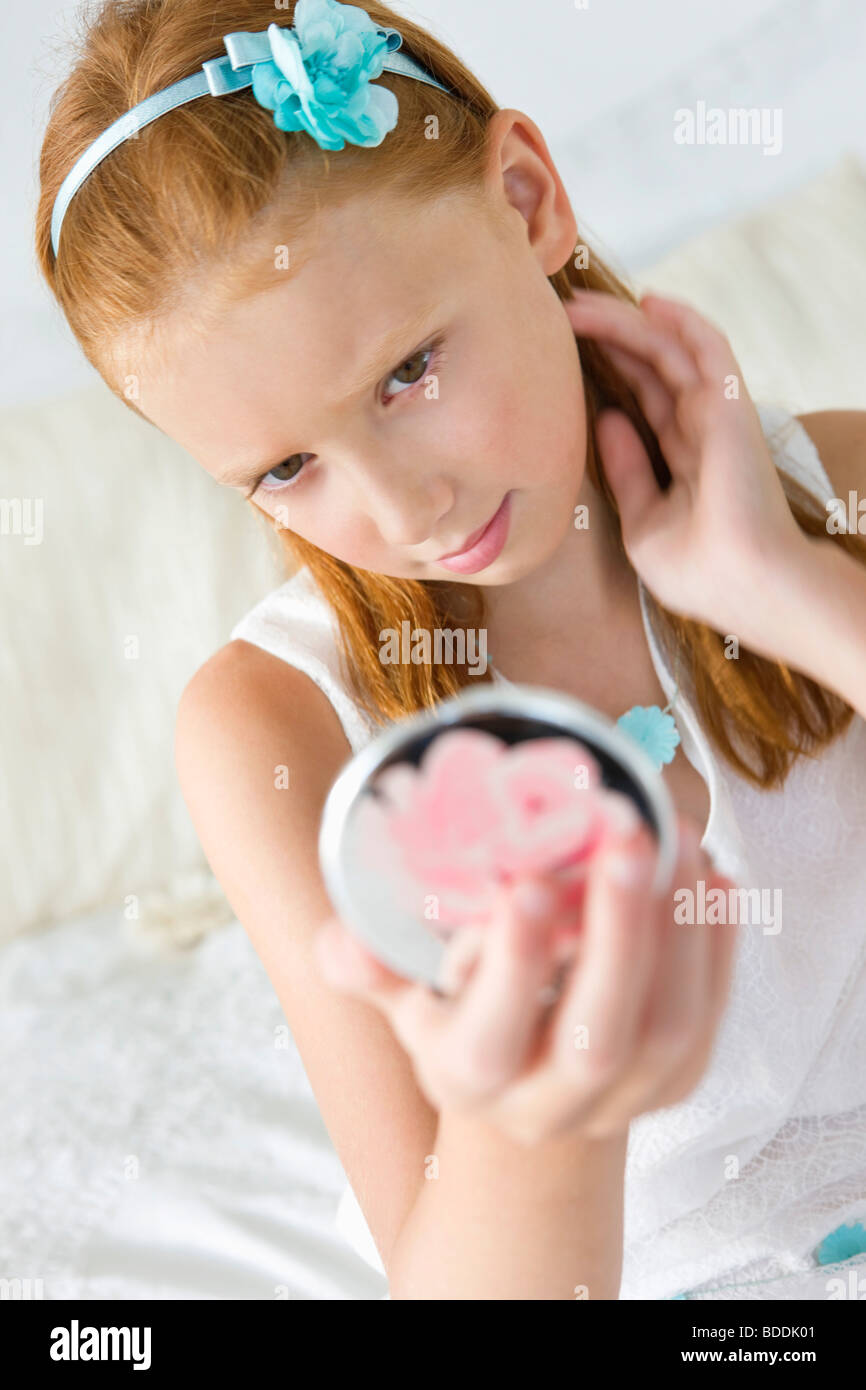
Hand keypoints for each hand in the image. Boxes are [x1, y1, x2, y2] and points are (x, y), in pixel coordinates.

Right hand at [313, 816, 738, 1145]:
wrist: (526, 1091)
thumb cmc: (458, 1018)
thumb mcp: (405, 995)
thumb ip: (372, 965)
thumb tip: (343, 938)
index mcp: (469, 1077)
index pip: (491, 1036)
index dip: (515, 962)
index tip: (533, 879)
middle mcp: (549, 1104)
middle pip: (598, 1036)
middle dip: (619, 934)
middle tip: (628, 833)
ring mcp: (624, 1099)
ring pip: (669, 1026)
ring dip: (679, 927)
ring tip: (677, 833)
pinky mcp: (679, 1081)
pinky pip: (711, 1014)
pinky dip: (716, 943)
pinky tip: (710, 875)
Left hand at [563, 288, 808, 652]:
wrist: (748, 587)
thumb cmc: (701, 572)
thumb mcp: (644, 524)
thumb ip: (627, 471)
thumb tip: (606, 420)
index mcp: (683, 457)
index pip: (642, 398)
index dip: (608, 369)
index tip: (562, 350)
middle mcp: (700, 429)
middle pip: (649, 367)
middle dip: (607, 336)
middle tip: (562, 312)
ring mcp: (716, 415)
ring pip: (668, 351)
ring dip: (626, 323)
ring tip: (580, 302)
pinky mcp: (730, 406)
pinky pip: (708, 350)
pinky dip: (682, 322)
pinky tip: (648, 301)